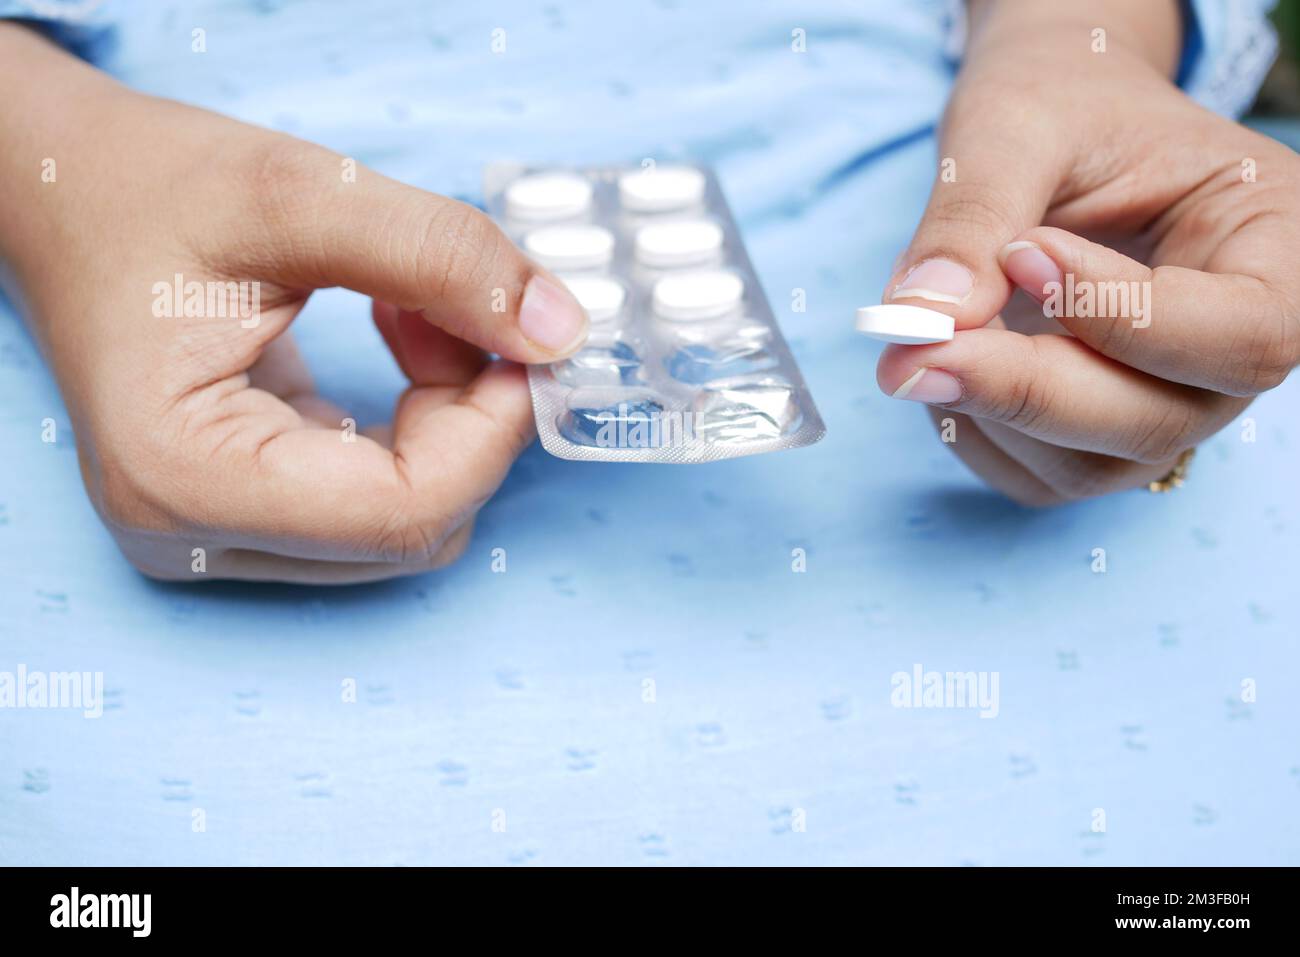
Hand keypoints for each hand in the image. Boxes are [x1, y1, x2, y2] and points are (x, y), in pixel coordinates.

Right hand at [0, 25, 588, 581]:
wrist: (60, 193)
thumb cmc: (146, 186)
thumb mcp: (301, 191)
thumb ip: (441, 256)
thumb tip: (559, 330)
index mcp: (183, 472)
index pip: (402, 513)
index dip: (492, 431)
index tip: (522, 339)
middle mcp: (191, 533)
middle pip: (411, 529)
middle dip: (472, 419)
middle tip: (461, 307)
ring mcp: (214, 532)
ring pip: (406, 523)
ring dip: (447, 418)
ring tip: (410, 308)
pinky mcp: (242, 511)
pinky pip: (378, 499)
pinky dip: (418, 424)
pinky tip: (396, 338)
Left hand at [875, 0, 1298, 504]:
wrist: (1046, 133)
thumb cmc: (1057, 111)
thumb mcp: (1017, 127)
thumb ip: (974, 214)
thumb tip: (922, 317)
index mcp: (1277, 248)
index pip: (1243, 332)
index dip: (1124, 316)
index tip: (1020, 258)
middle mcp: (1234, 347)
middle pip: (1161, 419)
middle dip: (1031, 387)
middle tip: (919, 345)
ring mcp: (1169, 407)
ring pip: (1093, 466)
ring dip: (990, 410)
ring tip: (927, 328)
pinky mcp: (1096, 444)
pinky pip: (1035, 479)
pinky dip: (971, 431)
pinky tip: (943, 357)